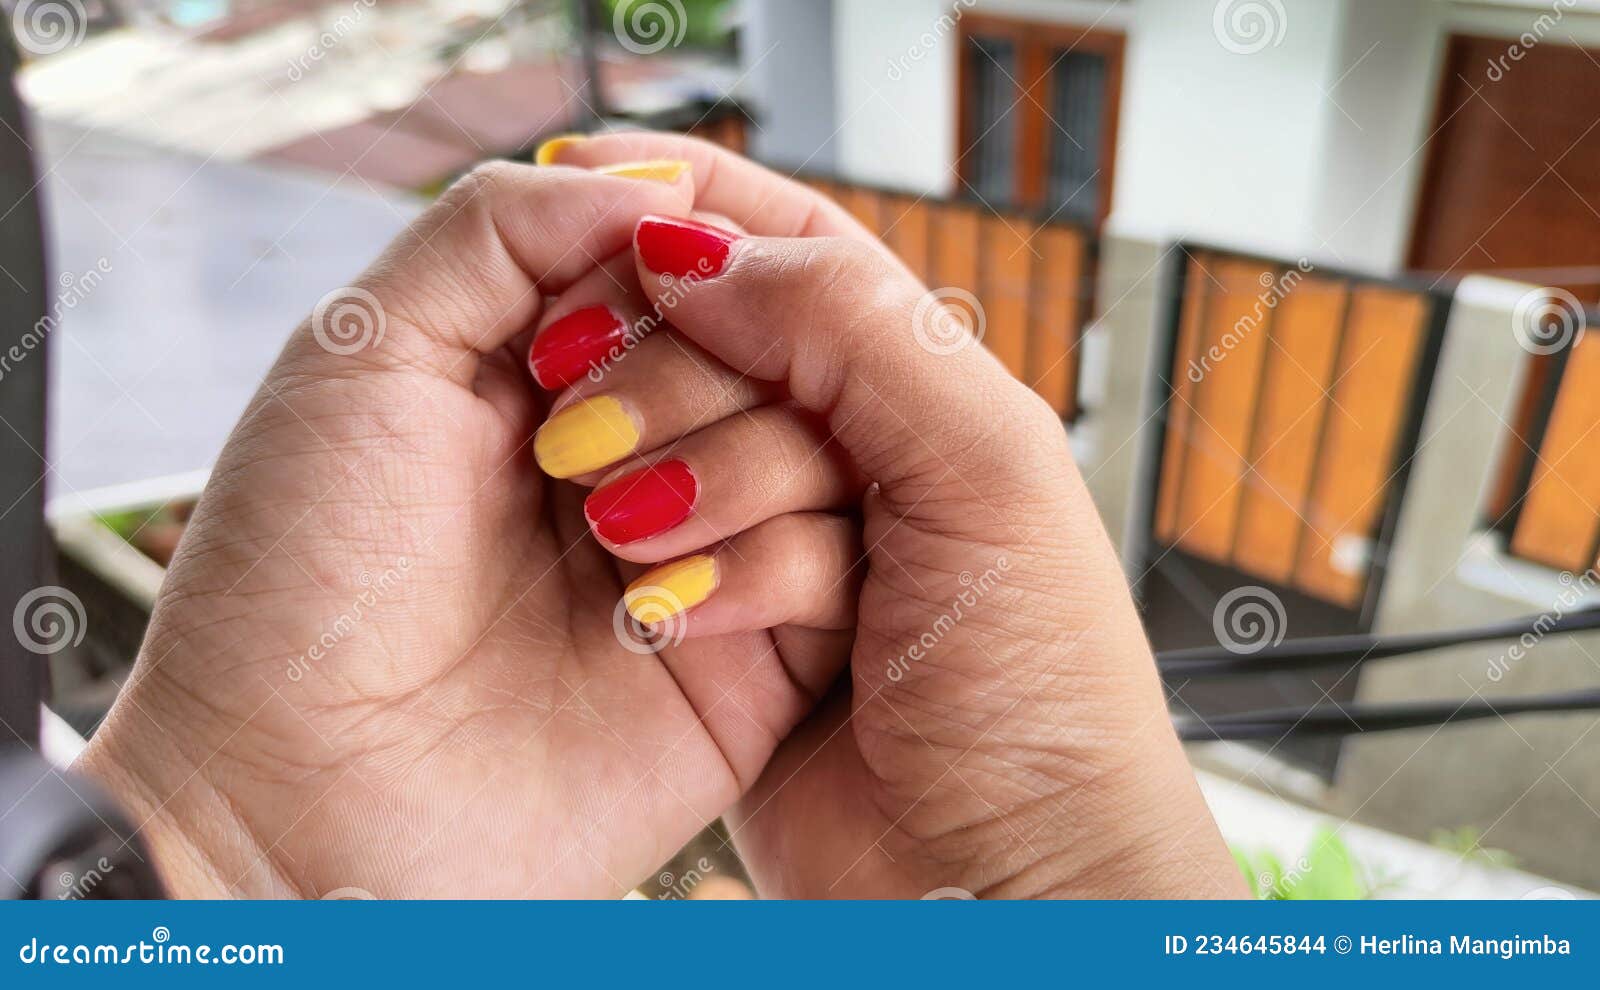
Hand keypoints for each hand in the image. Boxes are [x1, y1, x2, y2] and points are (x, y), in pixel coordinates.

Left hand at [74, 160, 870, 897]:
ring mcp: (701, 557)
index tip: (628, 289)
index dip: (674, 260)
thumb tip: (643, 188)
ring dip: (730, 461)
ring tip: (608, 535)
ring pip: (824, 445)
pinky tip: (652, 615)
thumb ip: (493, 235)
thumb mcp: (362, 353)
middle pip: (772, 345)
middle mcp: (642, 457)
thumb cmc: (301, 584)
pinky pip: (835, 568)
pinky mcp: (749, 667)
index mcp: (555, 378)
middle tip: (570, 446)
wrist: (299, 804)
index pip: (685, 268)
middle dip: (686, 369)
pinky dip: (771, 561)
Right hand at [542, 135, 1244, 897]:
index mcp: (931, 389)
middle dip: (674, 388)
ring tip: (681, 565)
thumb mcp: (983, 466)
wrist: (1007, 881)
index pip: (799, 254)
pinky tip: (681, 623)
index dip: (699, 226)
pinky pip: (669, 563)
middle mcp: (861, 453)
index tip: (601, 224)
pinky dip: (679, 585)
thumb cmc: (1041, 690)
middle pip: (717, 347)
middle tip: (619, 440)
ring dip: (684, 500)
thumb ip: (854, 331)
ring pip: (680, 451)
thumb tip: (701, 244)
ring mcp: (792, 540)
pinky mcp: (738, 631)